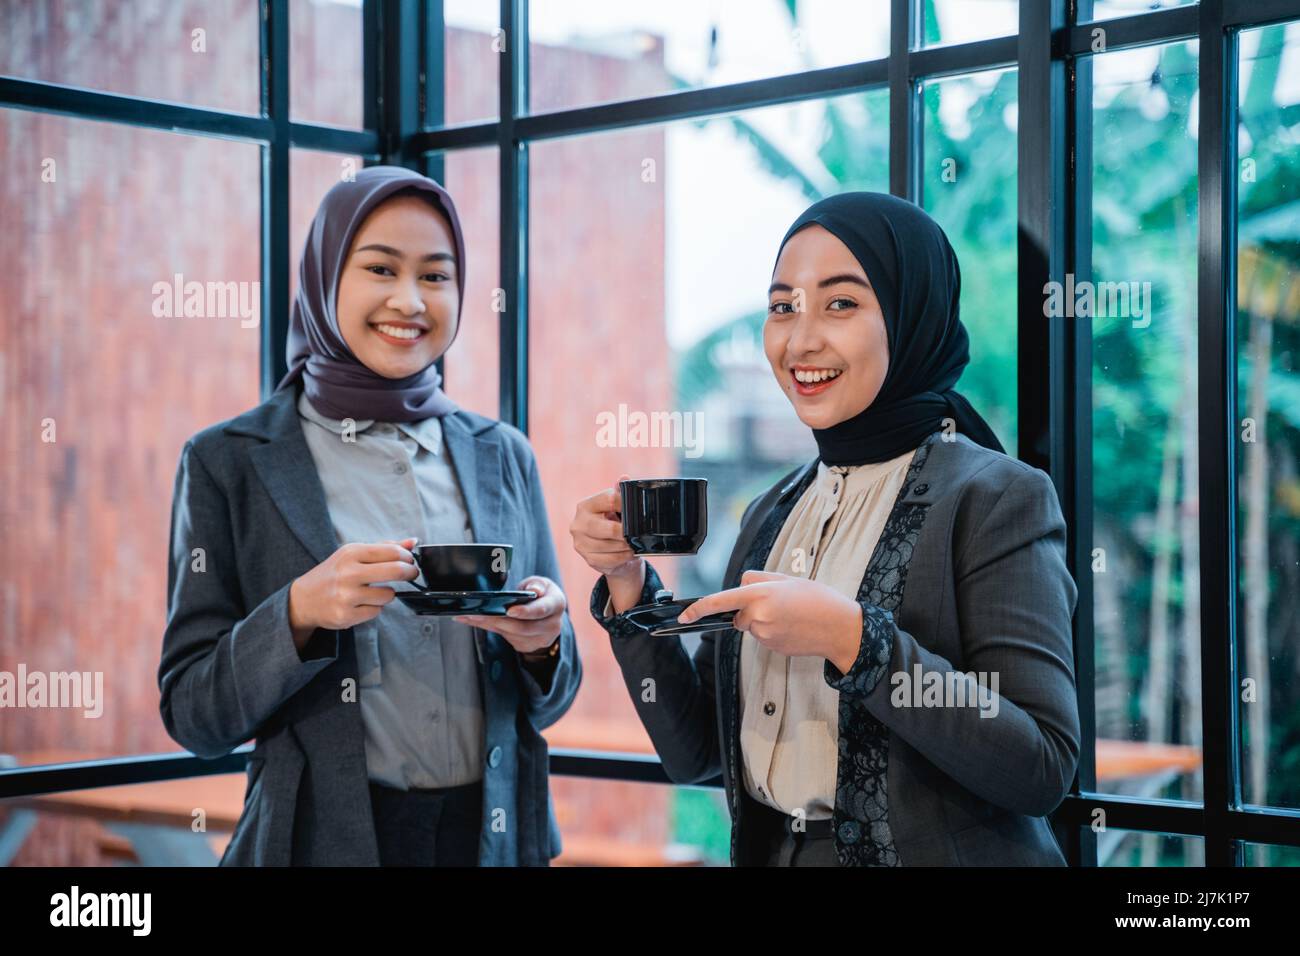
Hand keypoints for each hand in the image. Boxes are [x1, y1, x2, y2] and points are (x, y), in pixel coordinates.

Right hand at [287, 537, 419, 646]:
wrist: (303, 599)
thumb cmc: (334, 573)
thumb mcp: (354, 554)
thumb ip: (384, 547)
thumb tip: (412, 542)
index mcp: (351, 553)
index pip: (393, 552)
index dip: (408, 557)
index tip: (411, 561)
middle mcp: (348, 573)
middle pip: (396, 571)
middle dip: (410, 572)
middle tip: (411, 574)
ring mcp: (346, 596)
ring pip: (388, 595)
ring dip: (388, 594)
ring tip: (374, 591)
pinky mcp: (346, 615)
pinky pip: (377, 611)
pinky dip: (375, 608)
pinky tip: (362, 603)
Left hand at [454, 575, 565, 654]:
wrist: (546, 613)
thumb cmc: (541, 593)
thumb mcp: (540, 583)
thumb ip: (536, 584)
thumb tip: (534, 590)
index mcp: (556, 604)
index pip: (541, 610)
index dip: (525, 612)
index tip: (509, 611)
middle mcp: (551, 625)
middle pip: (523, 627)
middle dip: (499, 620)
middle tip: (478, 614)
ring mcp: (540, 639)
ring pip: (511, 635)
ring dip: (489, 625)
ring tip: (470, 615)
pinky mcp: (527, 646)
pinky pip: (504, 638)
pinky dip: (489, 628)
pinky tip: (473, 620)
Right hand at [569, 474, 642, 577]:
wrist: (609, 550)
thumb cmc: (614, 522)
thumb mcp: (617, 507)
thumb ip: (620, 493)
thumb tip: (624, 478)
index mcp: (585, 506)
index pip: (609, 500)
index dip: (626, 504)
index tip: (639, 509)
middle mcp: (578, 524)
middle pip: (610, 528)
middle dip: (627, 532)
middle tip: (637, 532)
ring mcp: (580, 543)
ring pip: (612, 546)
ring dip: (627, 545)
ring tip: (634, 542)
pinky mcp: (588, 559)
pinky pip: (612, 560)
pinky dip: (624, 556)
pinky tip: (629, 552)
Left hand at [676, 569, 864, 672]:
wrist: (840, 627)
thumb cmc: (817, 599)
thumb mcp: (787, 579)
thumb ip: (758, 579)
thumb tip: (741, 584)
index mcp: (760, 595)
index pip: (721, 601)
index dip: (699, 609)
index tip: (684, 615)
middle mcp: (759, 616)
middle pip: (738, 613)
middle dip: (750, 608)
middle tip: (779, 602)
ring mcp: (765, 635)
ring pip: (752, 625)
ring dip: (763, 619)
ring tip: (791, 614)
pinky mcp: (772, 648)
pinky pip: (763, 636)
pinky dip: (773, 631)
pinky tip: (792, 627)